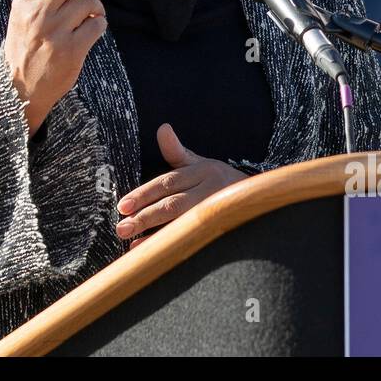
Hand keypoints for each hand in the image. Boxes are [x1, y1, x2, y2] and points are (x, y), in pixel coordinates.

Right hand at [4, 0, 108, 133]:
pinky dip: (98, 27)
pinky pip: (98, 25)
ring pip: (90, 1)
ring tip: (84, 21)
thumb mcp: (34, 20)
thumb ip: (62, 1)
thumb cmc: (28, 48)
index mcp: (24, 1)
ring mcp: (55, 30)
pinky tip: (86, 36)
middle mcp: (39, 11)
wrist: (19, 89)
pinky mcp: (72, 48)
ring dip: (94, 8)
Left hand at [115, 124, 247, 248]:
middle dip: (145, 217)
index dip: (144, 194)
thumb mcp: (200, 162)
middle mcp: (211, 190)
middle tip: (121, 228)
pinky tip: (157, 252)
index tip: (122, 206)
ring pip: (184, 223)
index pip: (167, 182)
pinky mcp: (224, 227)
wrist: (260, 196)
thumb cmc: (218, 179)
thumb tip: (162, 128)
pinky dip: (174, 244)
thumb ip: (176, 150)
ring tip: (131, 243)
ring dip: (157, 236)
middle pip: (173, 204)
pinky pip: (195, 237)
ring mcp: (218, 210)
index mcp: (203, 170)